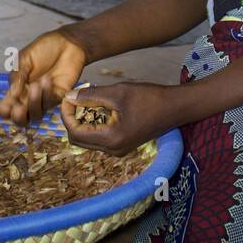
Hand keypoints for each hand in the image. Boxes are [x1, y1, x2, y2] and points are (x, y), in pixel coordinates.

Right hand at [0, 29, 87, 126]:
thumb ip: (17, 75)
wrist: (66, 42)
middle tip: (19, 108)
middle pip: (22, 119)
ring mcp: (44, 99)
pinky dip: (47, 93)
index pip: (7, 108)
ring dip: (34, 102)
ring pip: (37, 115)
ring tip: (36, 84)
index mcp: (17, 89)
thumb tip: (11, 94)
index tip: (6, 107)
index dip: (5, 112)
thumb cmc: (43, 49)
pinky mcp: (59, 96)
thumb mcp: (24, 58)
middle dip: (19, 117)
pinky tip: (47, 79)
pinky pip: (51, 103)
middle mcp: (30, 97)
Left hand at [59, 82, 176, 156]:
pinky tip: (99, 106)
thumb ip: (91, 95)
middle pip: (79, 139)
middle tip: (76, 98)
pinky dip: (93, 123)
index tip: (68, 97)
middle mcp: (112, 150)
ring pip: (88, 139)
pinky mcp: (122, 144)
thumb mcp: (118, 92)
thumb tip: (68, 96)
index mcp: (111, 139)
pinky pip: (99, 137)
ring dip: (83, 120)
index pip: (75, 133)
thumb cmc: (150, 98)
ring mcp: (118, 149)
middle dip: (73, 118)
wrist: (176, 107)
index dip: (67, 115)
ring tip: (88, 99)